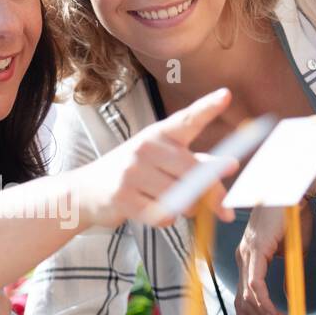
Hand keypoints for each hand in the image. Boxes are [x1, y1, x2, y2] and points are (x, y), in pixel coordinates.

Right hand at [72, 88, 238, 229]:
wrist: (86, 191)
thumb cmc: (133, 174)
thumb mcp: (161, 159)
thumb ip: (195, 162)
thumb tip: (229, 166)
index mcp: (159, 133)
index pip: (187, 119)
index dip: (207, 107)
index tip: (226, 95)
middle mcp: (146, 147)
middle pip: (194, 171)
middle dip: (211, 193)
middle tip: (221, 208)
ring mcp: (132, 171)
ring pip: (181, 197)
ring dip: (187, 209)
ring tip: (172, 203)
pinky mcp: (124, 197)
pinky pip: (163, 215)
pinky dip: (166, 219)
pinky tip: (152, 211)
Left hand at [233, 200, 312, 314]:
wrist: (295, 190)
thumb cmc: (294, 216)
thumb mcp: (292, 252)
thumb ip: (288, 274)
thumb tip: (291, 297)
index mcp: (248, 258)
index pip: (241, 296)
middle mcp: (242, 257)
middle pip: (245, 302)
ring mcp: (246, 254)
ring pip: (249, 298)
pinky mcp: (255, 250)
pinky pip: (255, 284)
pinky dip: (265, 303)